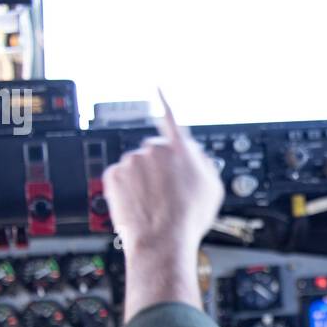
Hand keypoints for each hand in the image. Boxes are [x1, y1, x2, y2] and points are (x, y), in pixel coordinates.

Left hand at [102, 89, 223, 262]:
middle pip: (153, 152)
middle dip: (156, 167)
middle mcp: (153, 150)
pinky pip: (119, 177)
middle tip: (164, 193)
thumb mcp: (213, 189)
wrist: (161, 241)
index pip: (170, 117)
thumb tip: (193, 154)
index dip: (163, 101)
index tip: (155, 86)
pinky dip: (125, 189)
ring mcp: (131, 162)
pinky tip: (136, 204)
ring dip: (141, 180)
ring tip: (151, 204)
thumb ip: (202, 163)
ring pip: (135, 166)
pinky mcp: (113, 175)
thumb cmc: (188, 219)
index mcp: (180, 150)